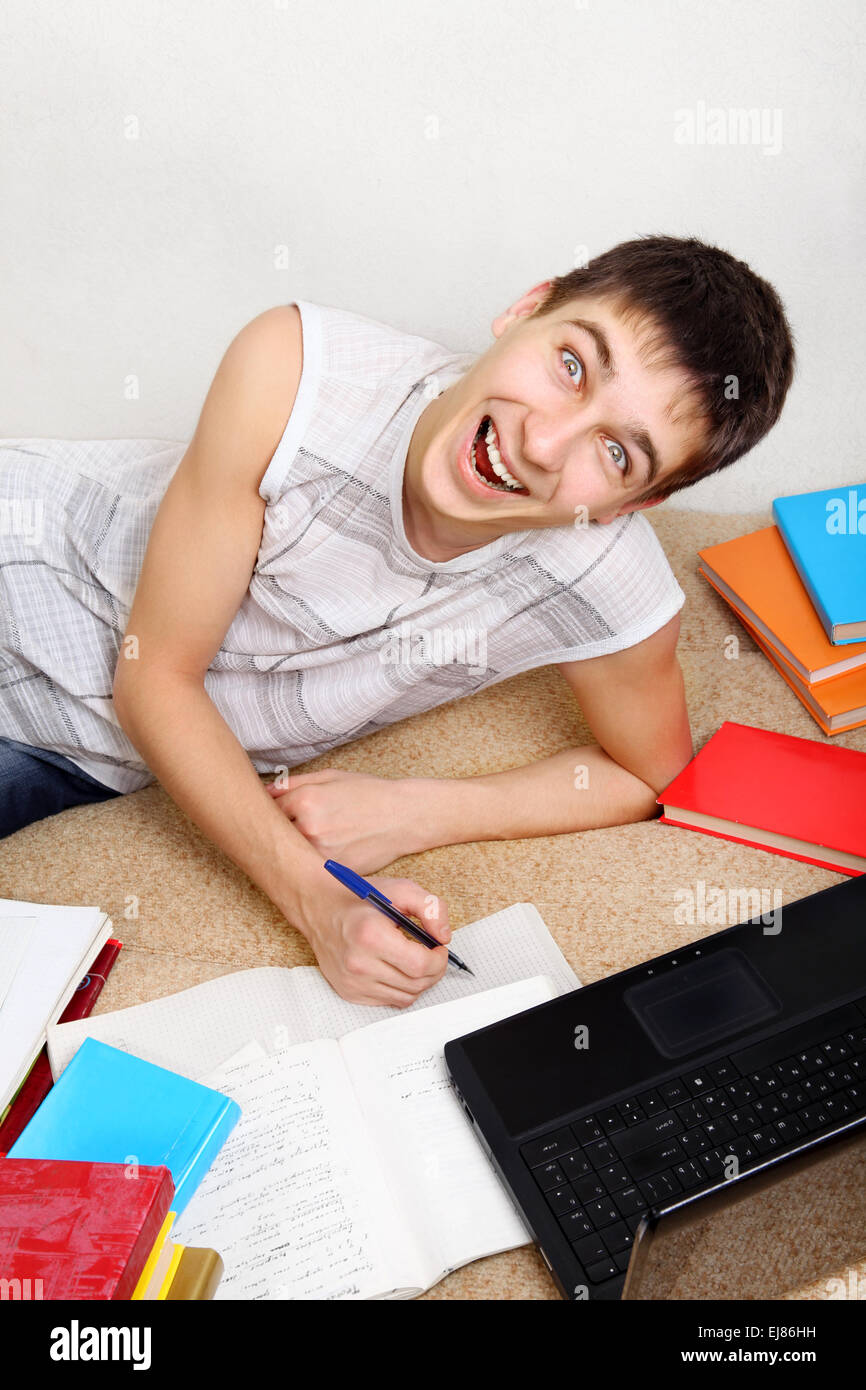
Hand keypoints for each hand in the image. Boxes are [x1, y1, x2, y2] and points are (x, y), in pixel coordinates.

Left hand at [266, 768, 425, 873]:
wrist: (404, 816)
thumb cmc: (370, 793)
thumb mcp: (331, 776)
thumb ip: (294, 782)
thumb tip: (267, 791)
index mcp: (305, 799)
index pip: (270, 810)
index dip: (274, 812)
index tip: (280, 814)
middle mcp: (308, 827)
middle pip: (277, 834)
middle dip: (281, 831)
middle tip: (298, 829)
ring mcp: (320, 852)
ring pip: (294, 852)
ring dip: (297, 848)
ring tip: (318, 839)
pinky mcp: (333, 870)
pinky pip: (312, 866)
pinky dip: (314, 860)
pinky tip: (330, 850)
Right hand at [294, 872, 451, 1006]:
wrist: (319, 906)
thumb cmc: (359, 898)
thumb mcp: (401, 889)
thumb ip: (431, 908)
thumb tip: (444, 937)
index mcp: (372, 936)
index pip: (420, 965)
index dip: (439, 959)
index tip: (440, 948)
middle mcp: (359, 964)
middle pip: (416, 984)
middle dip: (434, 971)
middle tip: (433, 955)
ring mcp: (352, 981)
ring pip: (405, 997)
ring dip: (418, 981)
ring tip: (414, 960)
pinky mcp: (348, 992)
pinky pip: (388, 1000)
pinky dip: (399, 987)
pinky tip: (395, 967)